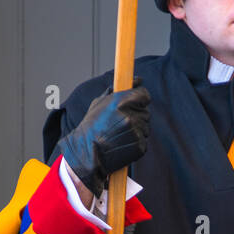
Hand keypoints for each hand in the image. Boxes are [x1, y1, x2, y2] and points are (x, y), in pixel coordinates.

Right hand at [57, 79, 150, 197]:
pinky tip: (123, 144)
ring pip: (145, 127)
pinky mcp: (139, 146)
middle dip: (137, 115)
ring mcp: (135, 132)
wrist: (87, 153)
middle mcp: (129, 117)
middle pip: (145, 111)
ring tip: (120, 135)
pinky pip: (143, 141)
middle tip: (121, 124)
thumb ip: (119, 91)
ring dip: (137, 130)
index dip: (141, 99)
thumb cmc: (91, 127)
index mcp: (120, 103)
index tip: (137, 102)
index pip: (144, 95)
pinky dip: (136, 143)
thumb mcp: (100, 103)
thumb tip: (138, 80)